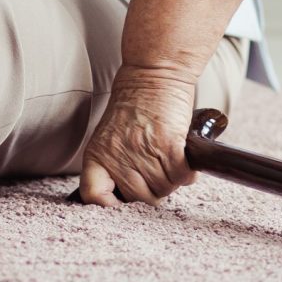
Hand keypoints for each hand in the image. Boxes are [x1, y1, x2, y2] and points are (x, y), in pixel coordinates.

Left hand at [78, 65, 199, 205]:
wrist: (152, 73)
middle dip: (154, 190)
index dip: (109, 207)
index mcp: (98, 155)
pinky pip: (182, 176)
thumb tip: (127, 198)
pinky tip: (183, 157)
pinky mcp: (169, 145)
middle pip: (141, 199)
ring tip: (170, 159)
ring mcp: (143, 152)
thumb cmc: (134, 106)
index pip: (93, 196)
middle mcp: (118, 156)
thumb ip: (114, 165)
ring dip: (173, 179)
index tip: (123, 205)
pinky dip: (187, 172)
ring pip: (165, 189)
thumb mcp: (110, 136)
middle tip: (158, 170)